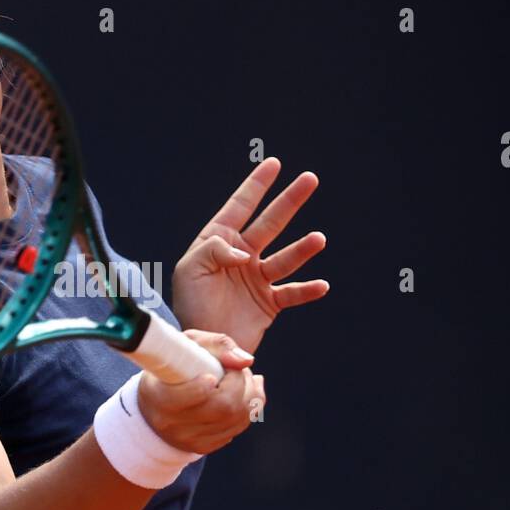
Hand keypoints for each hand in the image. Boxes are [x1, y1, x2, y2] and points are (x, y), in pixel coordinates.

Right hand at [137, 330, 265, 454]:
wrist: (155, 404)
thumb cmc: (173, 366)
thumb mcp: (187, 346)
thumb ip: (217, 345)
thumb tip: (246, 361)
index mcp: (162, 398)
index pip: (185, 399)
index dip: (201, 388)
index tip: (211, 376)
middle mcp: (174, 424)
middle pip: (224, 408)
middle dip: (241, 384)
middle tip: (238, 369)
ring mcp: (190, 439)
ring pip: (237, 419)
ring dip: (251, 395)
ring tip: (243, 378)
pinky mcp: (204, 446)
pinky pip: (238, 428)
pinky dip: (248, 409)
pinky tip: (244, 394)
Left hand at [172, 157, 328, 354]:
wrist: (201, 345)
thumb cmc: (189, 306)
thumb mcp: (189, 271)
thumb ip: (214, 251)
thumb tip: (245, 252)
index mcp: (219, 242)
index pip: (240, 207)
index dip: (257, 185)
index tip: (274, 164)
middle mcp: (242, 256)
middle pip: (271, 223)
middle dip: (290, 201)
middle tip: (310, 179)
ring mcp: (258, 278)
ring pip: (286, 256)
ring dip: (303, 248)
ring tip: (318, 239)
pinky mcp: (269, 303)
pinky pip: (292, 293)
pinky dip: (307, 290)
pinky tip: (320, 285)